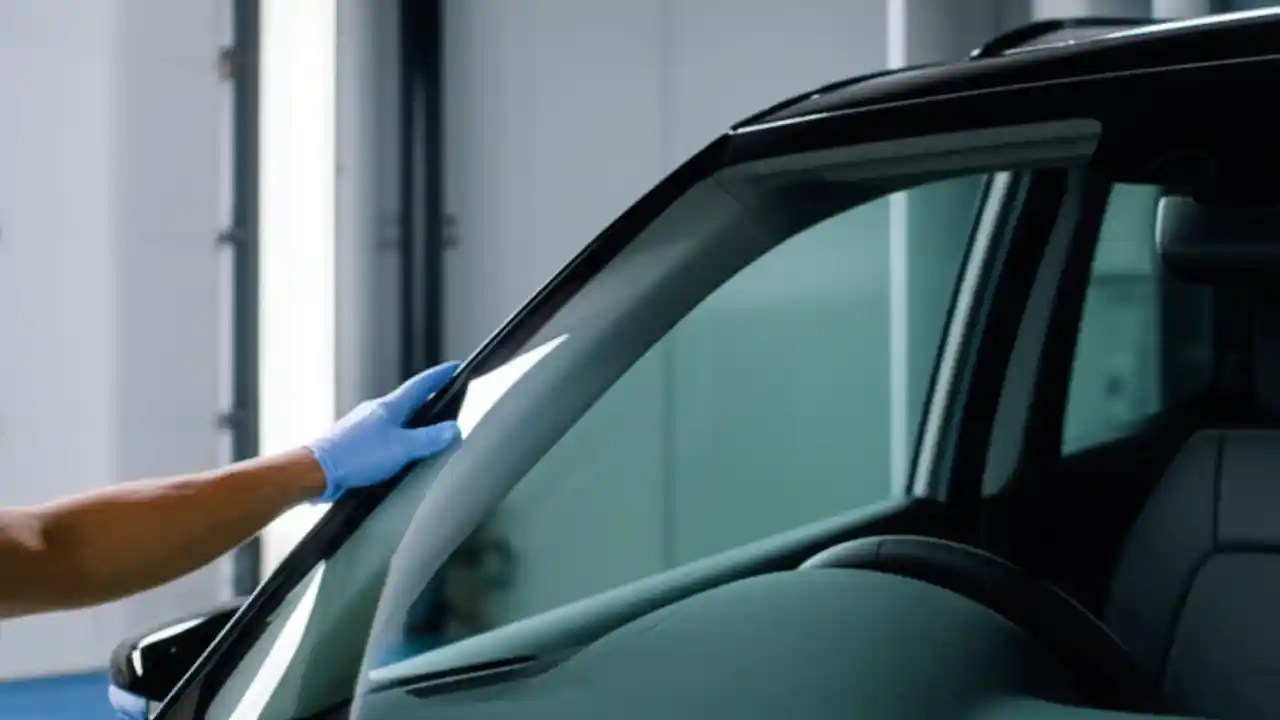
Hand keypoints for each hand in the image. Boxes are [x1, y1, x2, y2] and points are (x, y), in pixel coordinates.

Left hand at [307, 361, 461, 501]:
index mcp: (389, 407)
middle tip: (447, 394)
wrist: (316, 472)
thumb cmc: (355, 457)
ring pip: (396, 419)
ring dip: (414, 420)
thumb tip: (453, 429)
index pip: (421, 384)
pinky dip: (400, 438)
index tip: (455, 366)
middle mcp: (376, 412)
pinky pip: (385, 435)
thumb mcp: (401, 448)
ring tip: (429, 427)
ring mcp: (365, 427)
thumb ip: (429, 439)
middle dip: (430, 398)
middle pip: (409, 400)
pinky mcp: (357, 444)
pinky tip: (402, 452)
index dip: (440, 375)